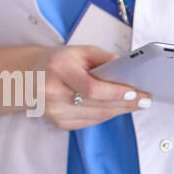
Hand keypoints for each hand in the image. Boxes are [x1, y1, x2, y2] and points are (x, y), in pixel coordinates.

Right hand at [30, 45, 150, 130]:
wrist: (29, 76)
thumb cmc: (57, 62)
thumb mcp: (79, 51)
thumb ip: (104, 58)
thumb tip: (128, 70)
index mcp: (58, 70)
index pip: (91, 88)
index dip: (115, 93)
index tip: (135, 93)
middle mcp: (53, 93)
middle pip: (98, 105)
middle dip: (125, 103)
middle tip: (144, 100)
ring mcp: (54, 111)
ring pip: (97, 116)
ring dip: (119, 111)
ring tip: (136, 104)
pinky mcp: (58, 123)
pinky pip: (90, 121)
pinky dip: (106, 115)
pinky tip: (116, 109)